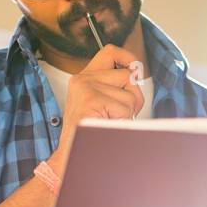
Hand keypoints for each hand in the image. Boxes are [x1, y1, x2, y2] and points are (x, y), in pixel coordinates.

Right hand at [48, 44, 144, 175]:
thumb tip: (137, 74)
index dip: (128, 57)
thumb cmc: (87, 132)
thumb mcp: (102, 103)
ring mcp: (86, 88)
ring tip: (109, 122)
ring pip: (130, 96)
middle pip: (128, 77)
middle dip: (134, 97)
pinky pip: (125, 109)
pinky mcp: (91, 99)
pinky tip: (106, 125)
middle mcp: (83, 79)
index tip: (135, 68)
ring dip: (128, 113)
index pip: (110, 53)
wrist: (70, 154)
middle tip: (120, 114)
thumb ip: (116, 87)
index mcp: (84, 78)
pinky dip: (122, 121)